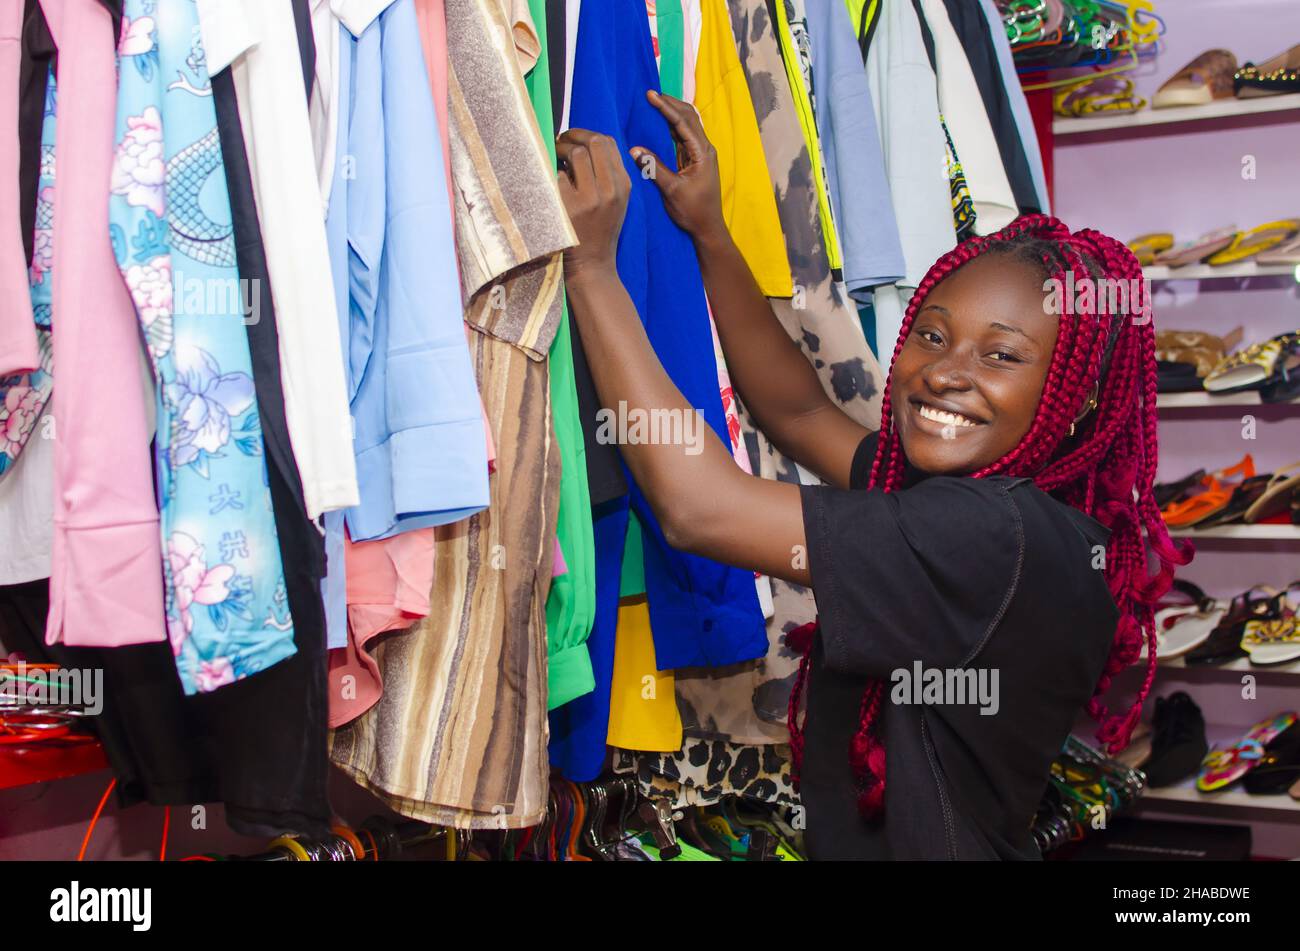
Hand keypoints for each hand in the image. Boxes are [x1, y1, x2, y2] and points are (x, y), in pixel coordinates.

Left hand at [556, 129, 630, 286]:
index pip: (609, 143)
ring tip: (552, 157)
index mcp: (623, 185)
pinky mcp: (570, 208)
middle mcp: (610, 190)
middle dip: (573, 135)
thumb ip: (608, 174)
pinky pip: (557, 175)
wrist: (592, 265)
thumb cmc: (599, 230)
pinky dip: (550, 171)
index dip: (588, 134)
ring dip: (559, 149)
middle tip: (559, 142)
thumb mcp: (615, 201)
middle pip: (594, 142)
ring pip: (576, 153)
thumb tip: (585, 141)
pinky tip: (547, 178)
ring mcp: (590, 199)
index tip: (573, 138)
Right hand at [632, 90, 726, 243]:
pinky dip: (670, 126)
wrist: (707, 227)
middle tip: (650, 94)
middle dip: (670, 104)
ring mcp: (699, 153)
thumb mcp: (671, 190)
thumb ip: (654, 167)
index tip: (650, 95)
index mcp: (702, 153)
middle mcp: (704, 149)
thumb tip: (634, 149)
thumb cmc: (693, 211)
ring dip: (670, 112)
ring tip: (653, 102)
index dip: (666, 107)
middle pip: (688, 117)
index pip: (683, 122)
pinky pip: (681, 136)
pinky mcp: (693, 159)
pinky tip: (658, 121)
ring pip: (686, 125)